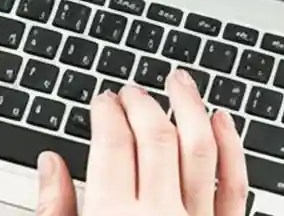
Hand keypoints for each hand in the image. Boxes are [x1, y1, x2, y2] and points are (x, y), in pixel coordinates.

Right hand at [35, 71, 249, 215]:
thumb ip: (54, 210)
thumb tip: (50, 164)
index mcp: (112, 215)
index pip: (112, 144)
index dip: (106, 112)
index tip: (103, 100)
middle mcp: (158, 215)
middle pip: (155, 138)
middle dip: (141, 104)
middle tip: (131, 91)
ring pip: (199, 149)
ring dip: (190, 108)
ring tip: (179, 82)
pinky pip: (234, 186)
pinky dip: (231, 148)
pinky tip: (221, 121)